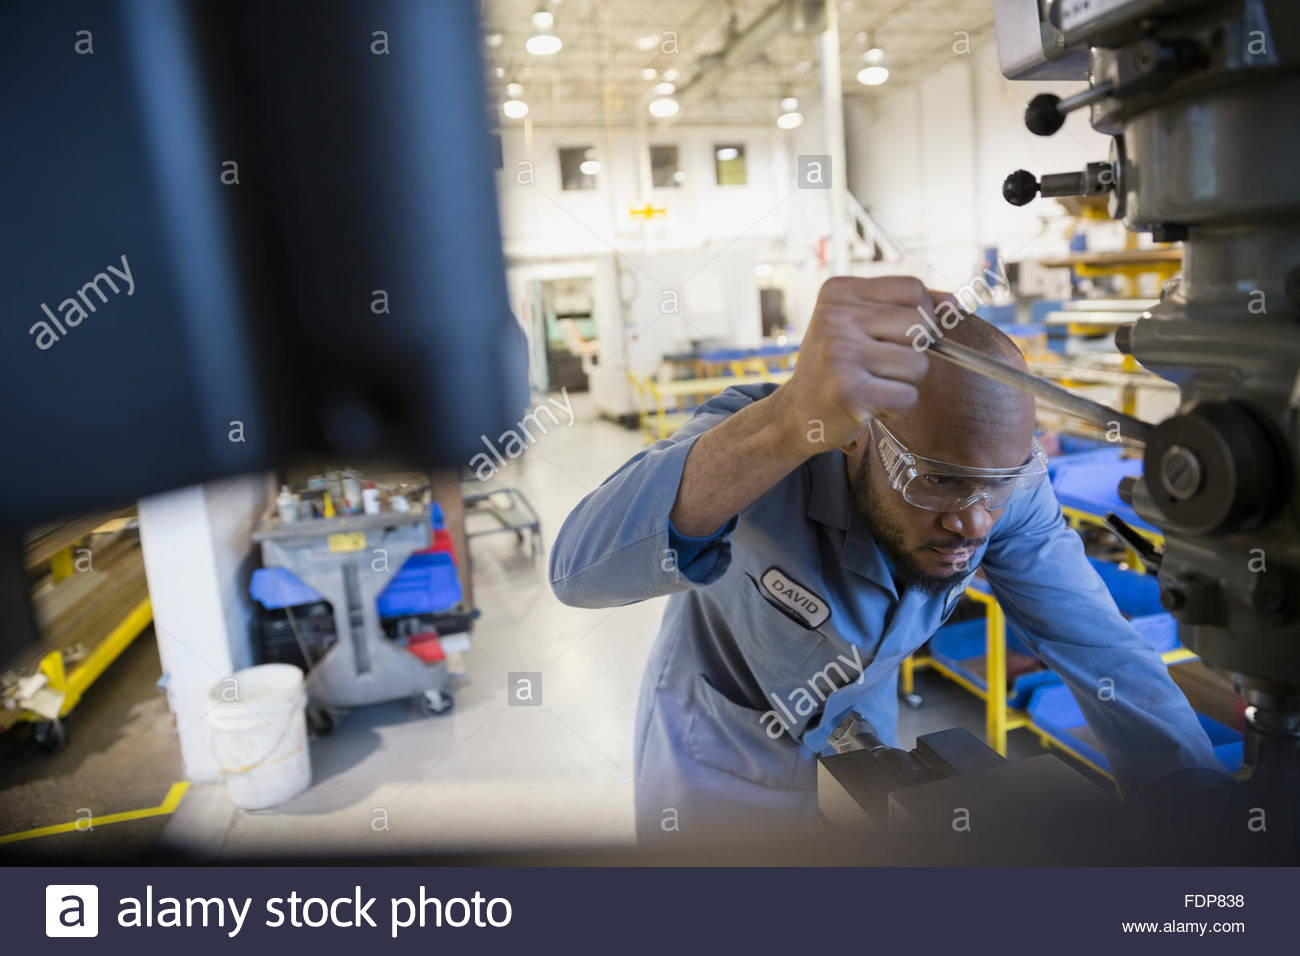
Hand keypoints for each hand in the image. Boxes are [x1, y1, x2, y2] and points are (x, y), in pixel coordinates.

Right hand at [772, 276, 957, 453]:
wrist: (795, 414)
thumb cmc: (836, 365)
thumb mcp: (859, 323)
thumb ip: (905, 307)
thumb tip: (954, 303)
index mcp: (838, 292)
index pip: (913, 289)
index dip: (919, 315)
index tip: (895, 335)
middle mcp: (834, 317)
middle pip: (920, 326)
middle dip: (911, 351)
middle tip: (876, 364)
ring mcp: (840, 354)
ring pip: (918, 364)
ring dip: (903, 382)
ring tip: (871, 384)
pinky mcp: (849, 392)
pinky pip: (907, 396)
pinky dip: (896, 407)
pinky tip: (869, 404)